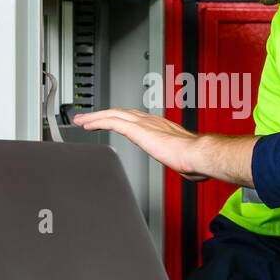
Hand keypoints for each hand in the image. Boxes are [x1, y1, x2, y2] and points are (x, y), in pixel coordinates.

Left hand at [72, 108, 208, 180]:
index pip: (134, 118)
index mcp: (160, 126)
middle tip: (87, 119)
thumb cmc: (195, 158)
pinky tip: (87, 125)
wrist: (198, 153)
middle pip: (120, 112)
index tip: (109, 123)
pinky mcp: (137, 129)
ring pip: (112, 114)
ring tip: (81, 120)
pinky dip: (97, 121)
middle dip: (102, 115)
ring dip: (94, 116)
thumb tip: (183, 166)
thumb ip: (178, 159)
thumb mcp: (182, 159)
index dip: (119, 118)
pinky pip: (111, 121)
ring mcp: (143, 123)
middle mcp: (150, 120)